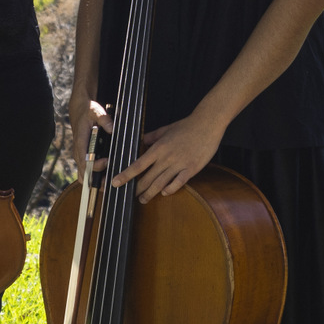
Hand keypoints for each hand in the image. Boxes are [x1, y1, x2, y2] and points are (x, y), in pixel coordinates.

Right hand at [69, 97, 112, 177]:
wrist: (79, 110)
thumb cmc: (87, 111)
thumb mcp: (95, 110)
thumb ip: (104, 119)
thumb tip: (112, 129)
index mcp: (80, 143)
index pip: (85, 161)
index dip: (96, 166)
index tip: (107, 161)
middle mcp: (78, 152)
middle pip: (83, 174)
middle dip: (97, 181)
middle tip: (110, 180)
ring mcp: (80, 156)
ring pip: (84, 176)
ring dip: (96, 182)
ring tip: (110, 182)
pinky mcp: (83, 157)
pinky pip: (86, 172)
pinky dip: (95, 178)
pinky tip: (107, 177)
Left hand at [111, 110, 226, 201]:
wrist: (207, 124)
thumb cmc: (186, 126)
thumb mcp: (165, 129)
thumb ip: (151, 137)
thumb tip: (141, 142)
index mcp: (158, 148)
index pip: (138, 165)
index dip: (126, 175)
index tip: (116, 183)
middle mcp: (167, 157)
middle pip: (147, 178)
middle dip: (136, 189)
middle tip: (129, 196)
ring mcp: (179, 164)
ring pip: (161, 183)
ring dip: (150, 193)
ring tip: (142, 200)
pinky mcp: (192, 168)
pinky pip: (179, 182)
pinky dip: (170, 189)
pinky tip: (164, 193)